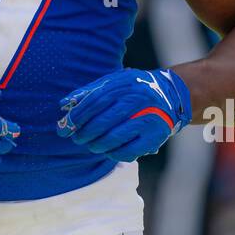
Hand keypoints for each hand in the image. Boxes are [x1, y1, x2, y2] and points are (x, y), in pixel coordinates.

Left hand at [57, 67, 191, 161]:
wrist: (170, 95)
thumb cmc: (134, 89)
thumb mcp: (114, 81)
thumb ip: (90, 91)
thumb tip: (64, 103)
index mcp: (125, 84)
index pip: (95, 102)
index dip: (78, 116)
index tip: (66, 126)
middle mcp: (138, 100)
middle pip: (102, 121)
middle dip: (84, 133)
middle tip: (77, 138)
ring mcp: (147, 119)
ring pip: (113, 138)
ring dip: (96, 145)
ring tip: (90, 145)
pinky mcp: (154, 137)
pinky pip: (128, 151)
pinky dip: (113, 153)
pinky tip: (108, 150)